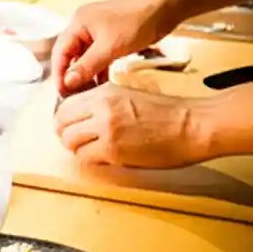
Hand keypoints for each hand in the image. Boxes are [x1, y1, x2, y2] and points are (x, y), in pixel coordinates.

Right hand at [51, 0, 177, 95]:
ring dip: (85, 74)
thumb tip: (66, 83)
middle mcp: (83, 26)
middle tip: (73, 98)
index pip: (60, 52)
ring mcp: (97, 31)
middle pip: (70, 55)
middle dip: (71, 76)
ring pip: (85, 57)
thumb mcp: (110, 47)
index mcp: (78, 23)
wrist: (165, 9)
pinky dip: (98, 69)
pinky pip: (98, 56)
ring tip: (87, 95)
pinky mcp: (110, 37)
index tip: (62, 94)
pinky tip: (101, 84)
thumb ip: (87, 66)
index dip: (59, 74)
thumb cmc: (136, 24)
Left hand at [54, 84, 214, 168]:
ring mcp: (106, 129)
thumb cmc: (168, 112)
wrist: (191, 125)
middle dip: (66, 134)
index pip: (65, 105)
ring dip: (78, 148)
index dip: (65, 119)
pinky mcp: (113, 150)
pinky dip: (91, 159)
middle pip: (61, 124)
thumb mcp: (129, 96)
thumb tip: (83, 116)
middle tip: (79, 140)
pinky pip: (86, 157)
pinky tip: (105, 157)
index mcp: (104, 92)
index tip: (72, 125)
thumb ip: (103, 103)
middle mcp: (100, 107)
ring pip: (70, 142)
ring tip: (94, 149)